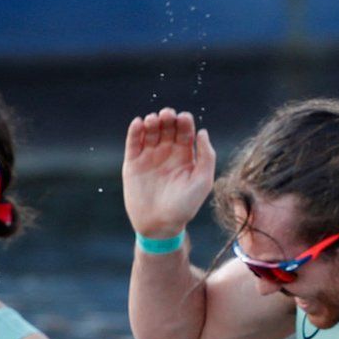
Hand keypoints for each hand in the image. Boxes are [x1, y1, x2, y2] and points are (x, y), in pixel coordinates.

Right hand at [123, 109, 215, 238]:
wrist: (160, 224)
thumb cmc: (185, 205)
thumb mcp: (202, 181)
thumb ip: (206, 157)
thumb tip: (203, 132)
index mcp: (186, 157)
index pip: (185, 133)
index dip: (184, 123)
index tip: (184, 118)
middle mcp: (168, 154)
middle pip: (167, 129)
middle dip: (168, 119)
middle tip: (167, 115)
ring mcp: (149, 157)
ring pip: (150, 133)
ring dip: (152, 122)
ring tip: (154, 120)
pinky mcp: (132, 163)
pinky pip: (133, 143)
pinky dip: (135, 131)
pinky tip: (139, 123)